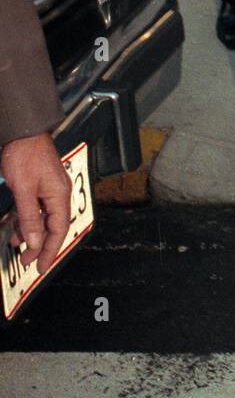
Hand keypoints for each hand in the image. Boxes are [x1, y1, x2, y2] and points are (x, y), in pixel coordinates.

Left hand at [0, 134, 71, 275]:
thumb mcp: (24, 190)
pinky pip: (34, 207)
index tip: (40, 266)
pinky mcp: (38, 183)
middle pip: (51, 225)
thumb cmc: (25, 155)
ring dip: (28, 231)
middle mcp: (57, 192)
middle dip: (38, 244)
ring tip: (14, 243)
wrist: (22, 131)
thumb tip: (34, 242)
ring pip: (41, 217)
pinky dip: (24, 218)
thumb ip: (29, 218)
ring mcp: (48, 188)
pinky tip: (13, 224)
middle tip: (25, 260)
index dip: (49, 250)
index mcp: (59, 195)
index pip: (58, 230)